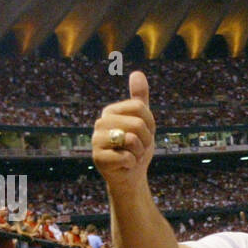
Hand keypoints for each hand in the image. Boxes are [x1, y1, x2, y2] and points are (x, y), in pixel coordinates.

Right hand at [93, 71, 154, 194]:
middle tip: (139, 148)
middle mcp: (100, 122)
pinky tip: (124, 165)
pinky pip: (127, 157)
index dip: (151, 124)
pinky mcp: (98, 158)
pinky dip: (132, 164)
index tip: (146, 134)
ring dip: (139, 152)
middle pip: (138, 124)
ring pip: (132, 140)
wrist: (130, 175)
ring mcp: (96, 140)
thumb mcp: (143, 121)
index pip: (140, 108)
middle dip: (146, 140)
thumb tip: (137, 73)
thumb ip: (139, 98)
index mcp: (111, 111)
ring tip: (132, 155)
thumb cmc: (137, 147)